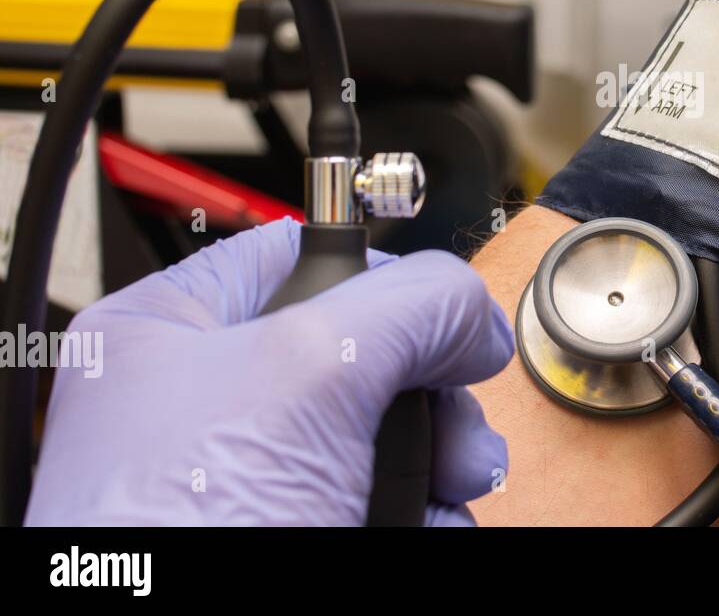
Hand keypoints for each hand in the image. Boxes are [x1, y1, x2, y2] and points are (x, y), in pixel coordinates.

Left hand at [25, 218, 512, 525]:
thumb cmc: (178, 529)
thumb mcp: (311, 371)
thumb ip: (411, 306)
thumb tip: (474, 318)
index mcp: (174, 330)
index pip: (301, 257)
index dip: (383, 275)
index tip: (439, 311)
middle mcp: (211, 401)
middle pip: (365, 351)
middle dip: (432, 387)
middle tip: (450, 416)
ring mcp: (254, 478)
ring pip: (388, 432)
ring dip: (442, 455)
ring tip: (451, 481)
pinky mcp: (295, 531)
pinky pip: (389, 499)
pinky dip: (428, 512)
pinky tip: (430, 524)